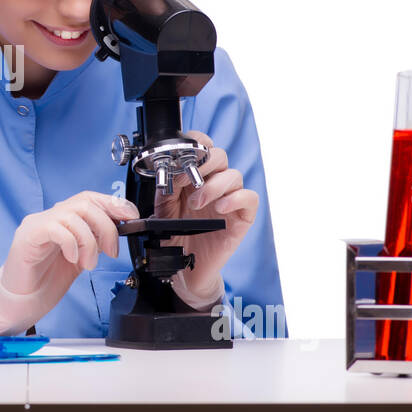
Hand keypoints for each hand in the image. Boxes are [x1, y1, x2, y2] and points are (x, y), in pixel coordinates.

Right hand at [0, 191, 139, 335]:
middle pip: (85, 203)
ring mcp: (37, 224)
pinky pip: (55, 227)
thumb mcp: (81, 259)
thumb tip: (119, 230)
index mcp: (63, 220)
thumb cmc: (45, 282)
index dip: (114, 204)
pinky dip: (71, 242)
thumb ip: (96, 242)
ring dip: (89, 240)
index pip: (90, 199)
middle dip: (106, 226)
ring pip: (73, 214)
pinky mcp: (28, 236)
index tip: (131, 217)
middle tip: (111, 251)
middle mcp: (49, 217)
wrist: (20, 303)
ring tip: (88, 263)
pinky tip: (72, 258)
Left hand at [152, 130, 257, 308]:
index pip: (204, 148)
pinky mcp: (241, 217)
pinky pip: (249, 198)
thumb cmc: (176, 239)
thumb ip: (165, 189)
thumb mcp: (162, 211)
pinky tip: (219, 208)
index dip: (199, 142)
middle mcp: (214, 185)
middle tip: (189, 180)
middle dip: (205, 163)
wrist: (185, 269)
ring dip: (214, 185)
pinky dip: (235, 198)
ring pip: (234, 175)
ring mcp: (229, 200)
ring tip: (196, 203)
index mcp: (195, 178)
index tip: (187, 149)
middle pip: (220, 156)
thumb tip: (169, 171)